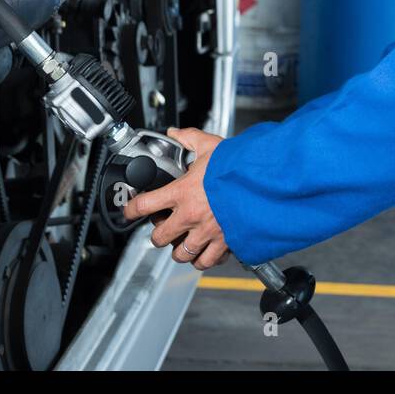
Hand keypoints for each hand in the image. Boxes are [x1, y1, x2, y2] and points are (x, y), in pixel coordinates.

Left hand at [122, 127, 230, 269]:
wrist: (265, 182)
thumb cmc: (238, 166)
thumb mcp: (210, 145)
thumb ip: (189, 138)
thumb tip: (175, 132)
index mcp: (183, 192)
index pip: (144, 205)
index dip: (131, 210)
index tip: (129, 212)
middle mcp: (191, 216)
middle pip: (160, 238)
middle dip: (158, 235)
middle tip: (163, 228)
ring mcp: (208, 232)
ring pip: (182, 255)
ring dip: (180, 250)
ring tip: (183, 244)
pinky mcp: (226, 243)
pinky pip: (208, 261)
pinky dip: (205, 258)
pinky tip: (207, 250)